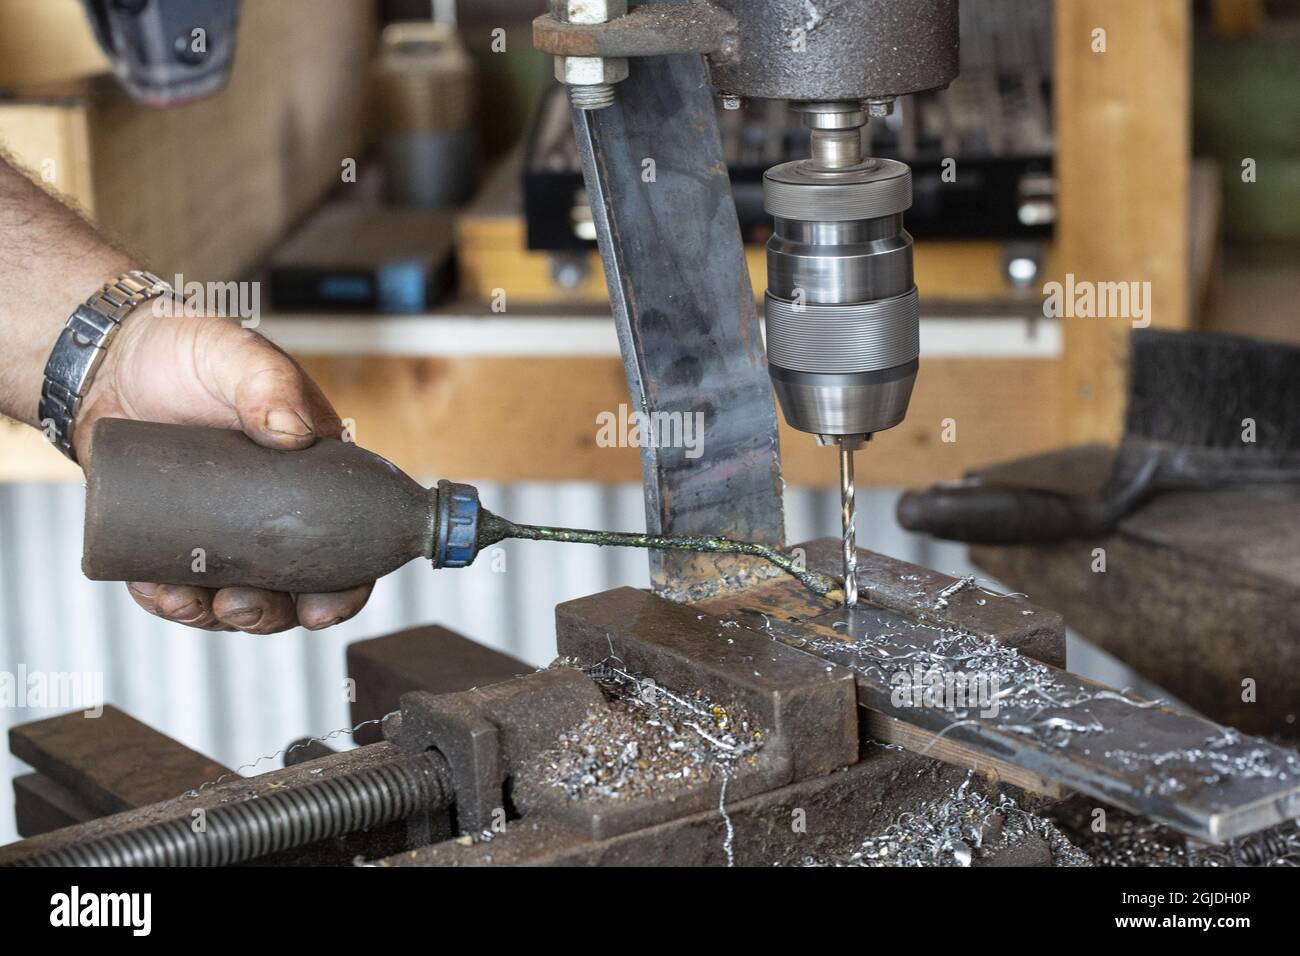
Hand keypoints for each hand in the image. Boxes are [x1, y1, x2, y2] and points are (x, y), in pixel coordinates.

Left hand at [75, 307, 372, 632]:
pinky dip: (171, 600)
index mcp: (314, 476)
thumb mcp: (236, 355)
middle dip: (274, 612)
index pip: (349, 541)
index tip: (322, 609)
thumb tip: (293, 435)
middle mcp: (276, 513)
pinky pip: (179, 585)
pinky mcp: (173, 538)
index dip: (346, 585)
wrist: (110, 362)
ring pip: (240, 595)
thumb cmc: (188, 350)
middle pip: (295, 585)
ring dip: (223, 616)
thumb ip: (267, 383)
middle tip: (241, 605)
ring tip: (193, 605)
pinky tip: (159, 593)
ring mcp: (225, 530)